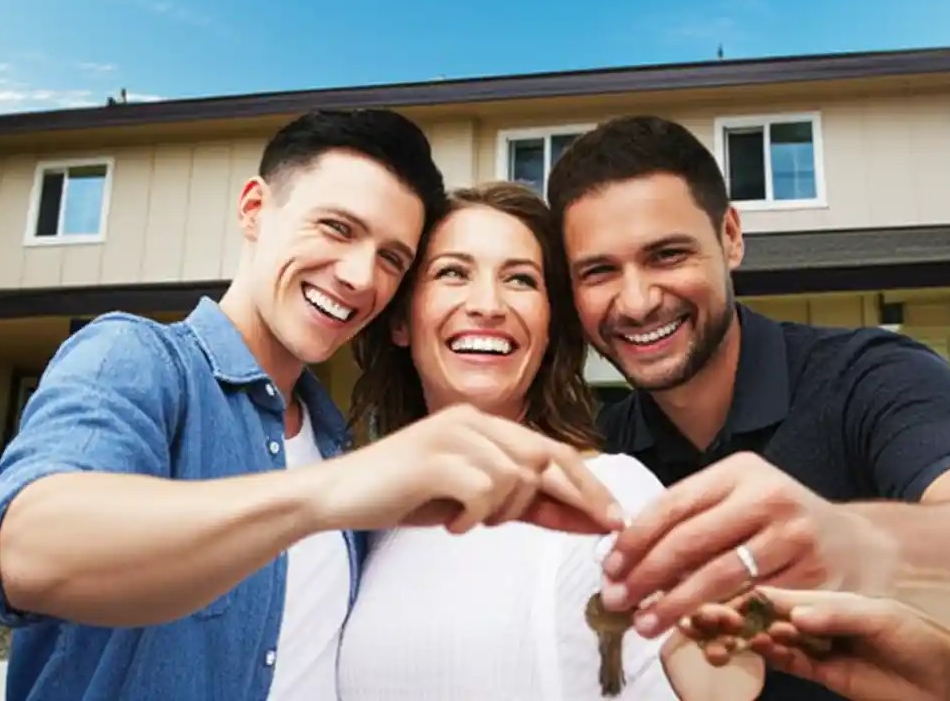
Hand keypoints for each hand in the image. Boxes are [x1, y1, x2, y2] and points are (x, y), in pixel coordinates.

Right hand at [315, 404, 624, 534]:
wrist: (336, 496)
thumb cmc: (402, 495)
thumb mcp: (470, 500)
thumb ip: (522, 502)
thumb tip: (582, 519)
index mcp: (481, 421)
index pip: (551, 449)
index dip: (587, 485)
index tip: (612, 518)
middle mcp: (471, 418)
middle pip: (546, 458)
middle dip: (572, 499)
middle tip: (594, 530)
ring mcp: (452, 433)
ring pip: (517, 477)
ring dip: (503, 511)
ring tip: (468, 520)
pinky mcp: (435, 456)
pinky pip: (485, 490)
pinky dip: (474, 516)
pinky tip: (450, 524)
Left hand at [601, 452, 888, 635]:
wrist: (858, 546)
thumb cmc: (780, 522)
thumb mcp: (739, 498)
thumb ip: (690, 515)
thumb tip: (624, 550)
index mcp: (740, 471)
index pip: (674, 504)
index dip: (636, 539)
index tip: (610, 567)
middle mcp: (768, 498)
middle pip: (691, 541)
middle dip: (646, 576)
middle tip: (617, 601)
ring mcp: (793, 537)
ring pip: (719, 578)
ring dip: (674, 605)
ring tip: (645, 624)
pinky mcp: (811, 576)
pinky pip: (751, 604)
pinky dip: (716, 620)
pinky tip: (693, 631)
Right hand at [680, 587, 949, 700]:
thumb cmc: (922, 638)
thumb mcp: (883, 620)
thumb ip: (838, 616)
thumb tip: (794, 616)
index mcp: (821, 595)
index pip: (767, 590)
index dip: (732, 590)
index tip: (700, 590)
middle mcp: (810, 615)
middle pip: (752, 610)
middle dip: (715, 609)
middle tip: (682, 612)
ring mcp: (813, 642)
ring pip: (758, 634)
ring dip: (727, 633)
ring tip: (696, 631)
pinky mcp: (820, 670)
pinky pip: (781, 660)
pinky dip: (758, 655)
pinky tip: (738, 650)